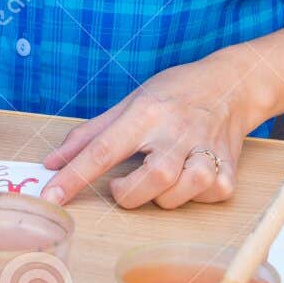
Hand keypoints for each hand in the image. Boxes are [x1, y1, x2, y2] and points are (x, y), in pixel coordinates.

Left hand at [41, 58, 251, 208]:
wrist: (233, 84)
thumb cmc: (174, 93)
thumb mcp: (129, 103)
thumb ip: (89, 135)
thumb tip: (51, 163)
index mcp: (146, 113)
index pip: (102, 150)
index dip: (73, 177)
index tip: (50, 198)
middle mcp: (177, 131)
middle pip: (149, 180)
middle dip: (127, 194)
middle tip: (121, 185)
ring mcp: (207, 149)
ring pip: (179, 193)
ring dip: (161, 196)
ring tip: (159, 178)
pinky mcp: (231, 168)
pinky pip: (207, 196)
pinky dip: (193, 195)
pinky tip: (189, 176)